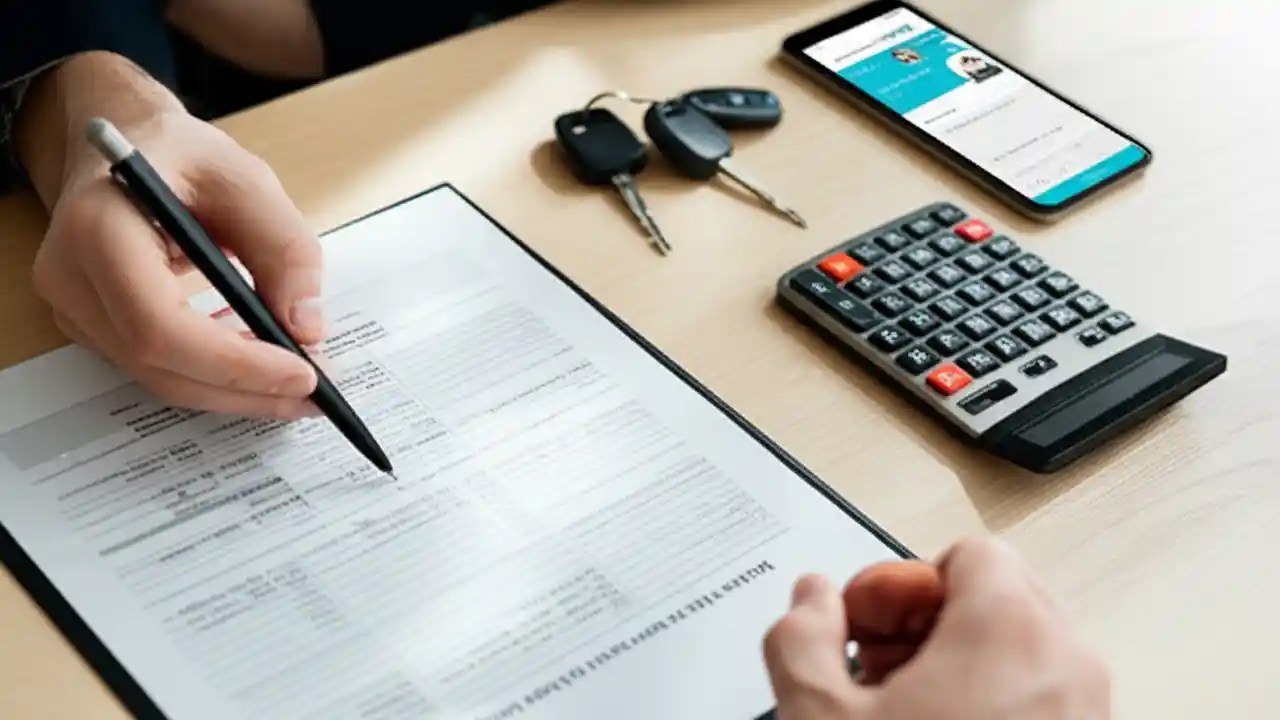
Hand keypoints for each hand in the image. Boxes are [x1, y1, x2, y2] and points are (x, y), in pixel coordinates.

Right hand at [17, 52, 324, 418]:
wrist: (129, 145)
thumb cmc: (182, 154)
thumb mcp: (248, 180)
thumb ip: (285, 249)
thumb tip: (305, 327)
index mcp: (99, 228)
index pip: (160, 326)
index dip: (234, 363)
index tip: (303, 372)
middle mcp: (70, 276)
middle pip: (159, 364)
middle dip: (245, 387)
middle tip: (315, 391)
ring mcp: (73, 306)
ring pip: (159, 377)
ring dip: (235, 390)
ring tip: (299, 383)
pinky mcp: (93, 325)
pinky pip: (157, 367)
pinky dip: (215, 376)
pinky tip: (262, 366)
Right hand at [763, 537, 1110, 718]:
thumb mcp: (821, 715)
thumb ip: (803, 636)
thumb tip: (809, 601)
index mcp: (1011, 630)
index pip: (969, 550)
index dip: (902, 583)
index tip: (871, 624)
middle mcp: (1069, 663)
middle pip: (997, 594)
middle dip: (928, 624)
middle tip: (880, 670)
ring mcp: (1090, 710)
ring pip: (1022, 649)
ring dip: (960, 665)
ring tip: (908, 710)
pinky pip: (1045, 695)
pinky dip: (996, 703)